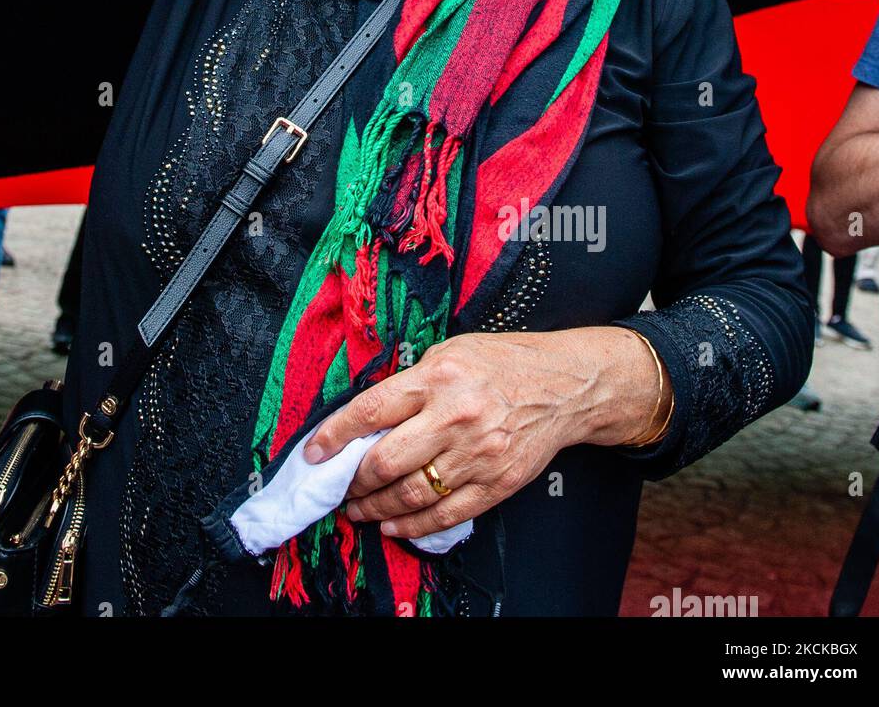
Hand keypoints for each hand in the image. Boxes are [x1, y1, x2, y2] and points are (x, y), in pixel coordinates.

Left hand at [300, 328, 652, 540]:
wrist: (565, 386)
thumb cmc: (502, 363)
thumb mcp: (450, 352)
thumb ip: (410, 382)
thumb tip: (366, 416)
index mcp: (438, 377)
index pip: (372, 409)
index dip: (335, 435)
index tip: (312, 453)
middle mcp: (455, 416)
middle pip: (386, 460)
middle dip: (352, 480)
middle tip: (336, 486)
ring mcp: (477, 454)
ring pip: (411, 494)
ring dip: (375, 507)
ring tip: (357, 508)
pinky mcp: (497, 483)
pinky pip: (445, 513)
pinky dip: (413, 525)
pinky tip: (393, 524)